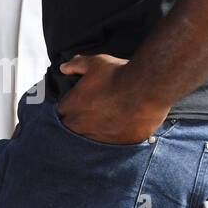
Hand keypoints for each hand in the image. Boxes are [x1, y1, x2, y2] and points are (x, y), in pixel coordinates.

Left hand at [56, 53, 170, 142]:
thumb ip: (76, 65)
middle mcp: (81, 126)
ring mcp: (99, 137)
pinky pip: (112, 142)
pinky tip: (120, 125)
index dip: (69, 108)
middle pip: (72, 128)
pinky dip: (114, 135)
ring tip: (107, 118)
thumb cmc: (118, 75)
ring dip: (96, 130)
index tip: (78, 104)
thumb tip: (64, 68)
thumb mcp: (94, 63)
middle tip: (93, 112)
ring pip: (91, 138)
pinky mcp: (119, 143)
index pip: (60, 113)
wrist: (146, 88)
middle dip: (79, 121)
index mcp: (71, 107)